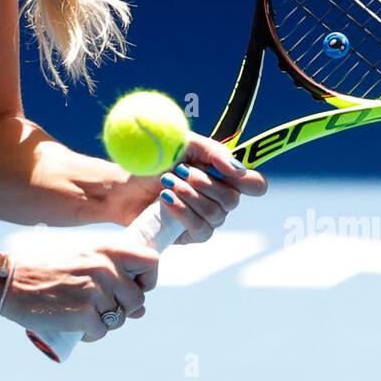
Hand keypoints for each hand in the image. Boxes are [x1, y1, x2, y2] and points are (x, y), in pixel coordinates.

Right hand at [0, 243, 160, 342]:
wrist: (9, 281)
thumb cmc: (44, 269)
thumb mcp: (80, 258)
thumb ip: (110, 274)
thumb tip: (141, 308)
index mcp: (107, 250)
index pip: (151, 262)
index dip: (148, 279)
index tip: (135, 287)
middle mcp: (106, 269)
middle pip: (138, 299)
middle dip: (122, 308)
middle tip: (98, 305)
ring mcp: (96, 293)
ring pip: (119, 319)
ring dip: (104, 321)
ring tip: (80, 312)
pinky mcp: (84, 315)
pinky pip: (101, 332)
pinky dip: (89, 334)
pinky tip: (73, 324)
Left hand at [117, 131, 267, 244]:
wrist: (125, 183)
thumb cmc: (156, 161)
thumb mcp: (184, 145)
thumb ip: (213, 152)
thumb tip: (236, 169)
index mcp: (224, 176)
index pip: (256, 185)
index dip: (252, 182)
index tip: (228, 172)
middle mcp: (221, 200)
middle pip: (233, 199)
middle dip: (204, 183)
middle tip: (180, 171)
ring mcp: (208, 219)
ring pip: (215, 214)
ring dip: (189, 195)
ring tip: (166, 183)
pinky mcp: (191, 235)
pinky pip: (200, 229)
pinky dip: (182, 211)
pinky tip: (165, 200)